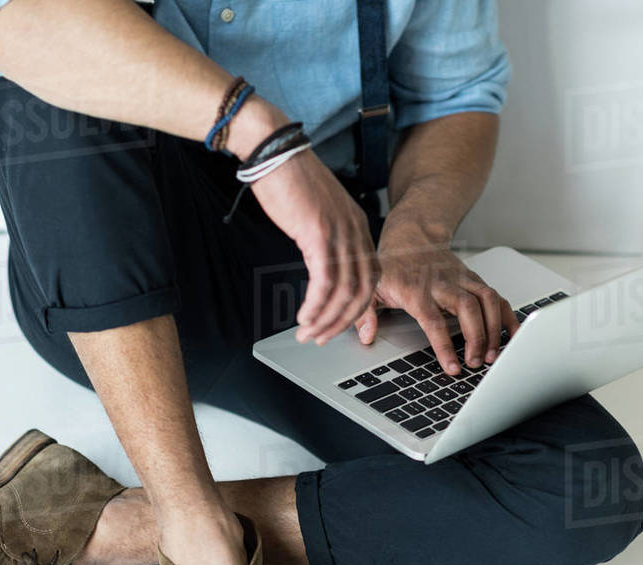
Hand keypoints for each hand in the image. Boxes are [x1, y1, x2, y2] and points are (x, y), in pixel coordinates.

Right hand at [248, 150, 379, 343]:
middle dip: (343, 321)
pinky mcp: (319, 233)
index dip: (357, 306)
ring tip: (308, 333)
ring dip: (326, 319)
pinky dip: (316, 305)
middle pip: (363, 289)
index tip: (339, 323)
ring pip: (344, 290)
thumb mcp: (315, 212)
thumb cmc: (287, 178)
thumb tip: (320, 262)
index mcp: (357, 225)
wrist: (273, 150)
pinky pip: (324, 281)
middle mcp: (355, 230)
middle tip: (322, 337)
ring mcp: (339, 231)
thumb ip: (324, 236)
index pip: (370, 276)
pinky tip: (304, 316)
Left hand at [357, 218, 519, 375]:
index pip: (433, 320)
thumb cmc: (393, 266)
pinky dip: (507, 315)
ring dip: (494, 329)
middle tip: (477, 363)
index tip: (453, 367)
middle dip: (476, 338)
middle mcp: (443, 283)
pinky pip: (496, 297)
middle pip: (467, 308)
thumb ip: (365, 313)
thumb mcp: (371, 287)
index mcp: (416, 290)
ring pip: (487, 300)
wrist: (412, 237)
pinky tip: (512, 335)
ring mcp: (462, 280)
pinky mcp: (474, 280)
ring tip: (493, 355)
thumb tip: (366, 336)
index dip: (445, 345)